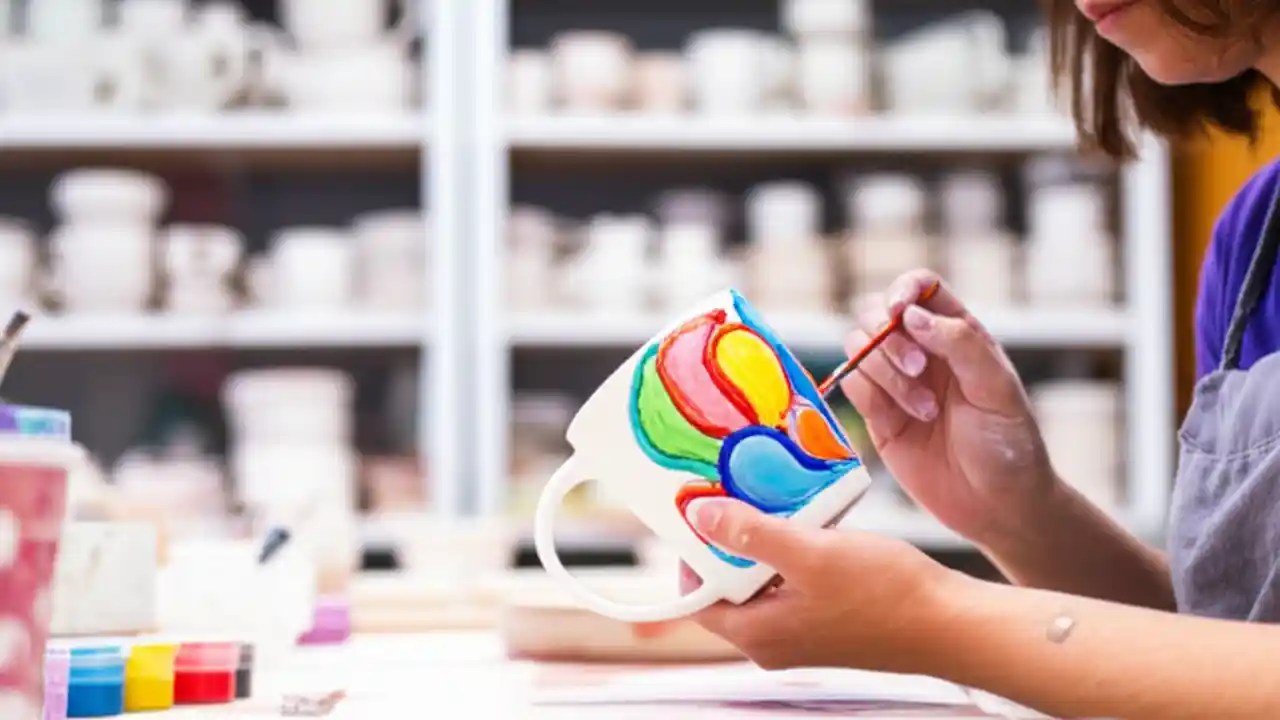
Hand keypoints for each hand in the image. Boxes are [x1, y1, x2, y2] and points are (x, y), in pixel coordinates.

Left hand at [681, 498, 963, 671]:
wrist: (951, 624)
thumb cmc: (886, 595)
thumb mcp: (810, 553)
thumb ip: (751, 534)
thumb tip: (699, 516)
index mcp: (758, 635)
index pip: (696, 598)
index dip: (690, 555)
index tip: (695, 513)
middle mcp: (773, 641)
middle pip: (727, 587)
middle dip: (728, 540)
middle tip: (732, 495)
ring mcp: (801, 632)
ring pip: (761, 581)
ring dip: (763, 541)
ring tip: (770, 499)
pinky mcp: (827, 620)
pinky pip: (792, 581)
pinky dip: (792, 550)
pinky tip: (808, 519)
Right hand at [844, 270, 1056, 546]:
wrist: (996, 507)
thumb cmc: (1010, 445)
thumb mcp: (998, 389)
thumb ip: (960, 344)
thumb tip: (912, 315)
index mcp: (958, 334)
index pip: (920, 287)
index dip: (902, 289)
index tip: (899, 311)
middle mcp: (922, 351)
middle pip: (875, 312)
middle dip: (888, 338)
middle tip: (919, 371)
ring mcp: (895, 383)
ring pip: (857, 347)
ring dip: (883, 374)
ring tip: (923, 411)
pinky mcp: (876, 415)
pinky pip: (851, 386)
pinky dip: (868, 398)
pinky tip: (901, 423)